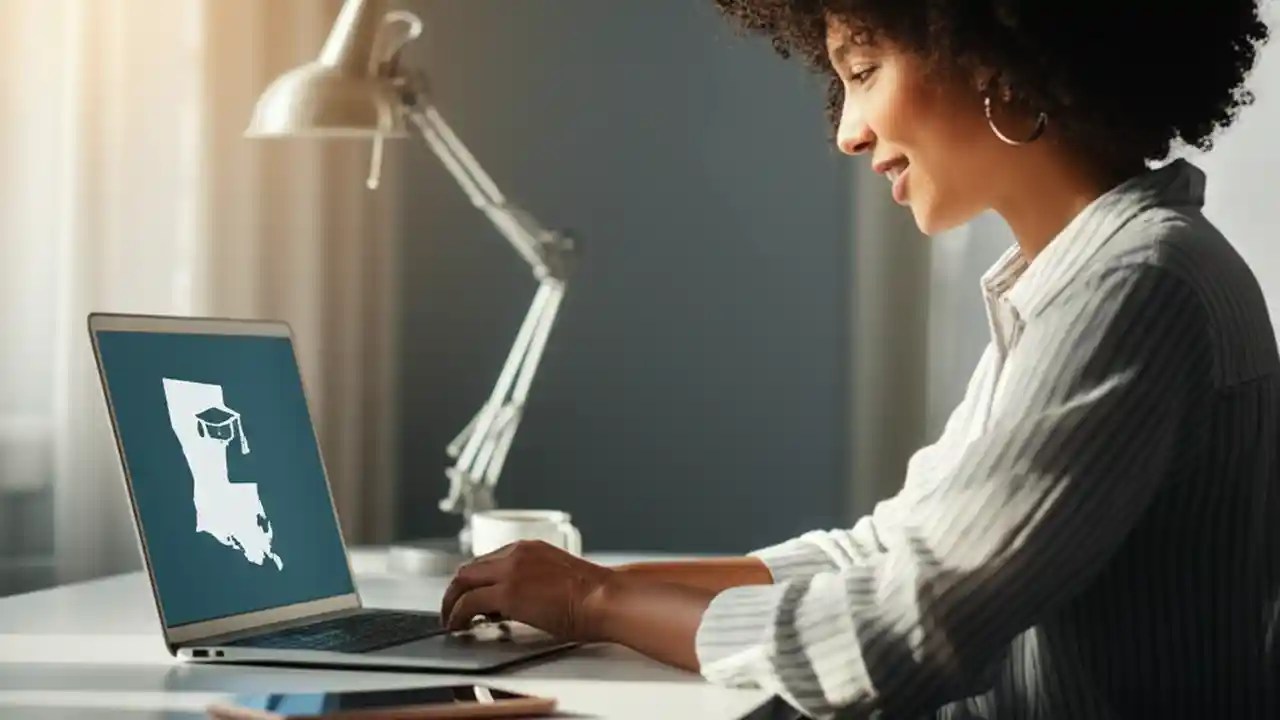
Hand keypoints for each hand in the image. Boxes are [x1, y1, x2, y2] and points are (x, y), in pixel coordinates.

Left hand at [440, 540, 615, 640]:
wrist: (606, 597)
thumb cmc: (595, 596)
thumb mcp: (560, 580)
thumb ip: (536, 584)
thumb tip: (521, 605)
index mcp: (530, 549)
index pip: (489, 560)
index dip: (476, 580)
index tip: (472, 596)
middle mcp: (516, 553)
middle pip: (470, 568)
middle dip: (457, 589)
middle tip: (452, 608)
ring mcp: (510, 571)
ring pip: (463, 581)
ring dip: (452, 601)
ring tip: (451, 620)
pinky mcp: (507, 593)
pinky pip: (469, 602)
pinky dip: (457, 614)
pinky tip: (458, 626)